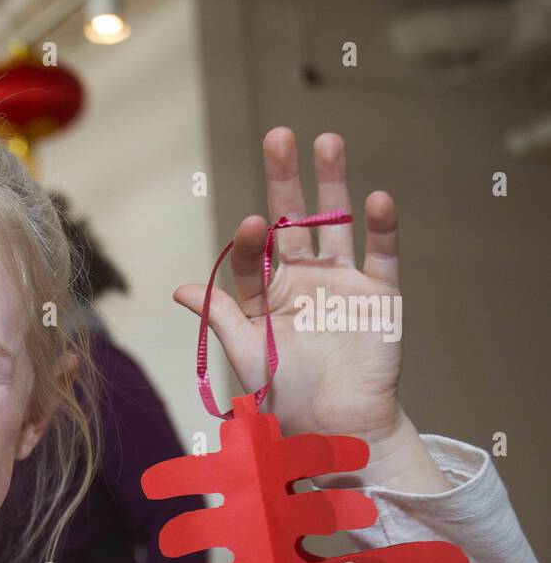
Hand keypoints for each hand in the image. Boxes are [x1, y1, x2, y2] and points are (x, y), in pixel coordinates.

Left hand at [173, 128, 403, 445]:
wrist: (334, 425)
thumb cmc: (284, 393)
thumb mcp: (246, 352)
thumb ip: (220, 315)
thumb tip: (180, 289)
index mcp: (267, 293)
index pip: (255, 254)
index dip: (251, 238)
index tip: (250, 223)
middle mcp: (304, 279)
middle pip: (294, 220)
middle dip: (286, 180)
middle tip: (279, 137)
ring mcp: (342, 282)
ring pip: (337, 223)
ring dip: (333, 184)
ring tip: (327, 142)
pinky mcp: (379, 294)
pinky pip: (382, 254)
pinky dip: (381, 227)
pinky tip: (375, 199)